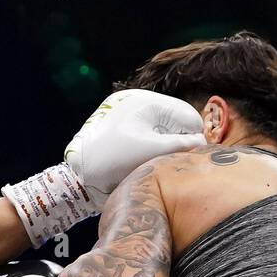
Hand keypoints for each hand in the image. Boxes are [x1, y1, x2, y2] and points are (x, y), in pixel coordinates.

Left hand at [64, 89, 204, 209]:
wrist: (75, 175)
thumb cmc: (112, 160)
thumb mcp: (151, 151)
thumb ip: (181, 145)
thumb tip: (201, 142)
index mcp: (145, 101)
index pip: (186, 115)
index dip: (195, 137)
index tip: (197, 156)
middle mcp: (136, 103)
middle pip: (174, 121)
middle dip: (179, 140)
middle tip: (177, 162)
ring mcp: (127, 116)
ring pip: (161, 129)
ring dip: (165, 145)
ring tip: (159, 163)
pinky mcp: (119, 130)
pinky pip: (146, 135)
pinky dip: (151, 148)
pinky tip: (146, 162)